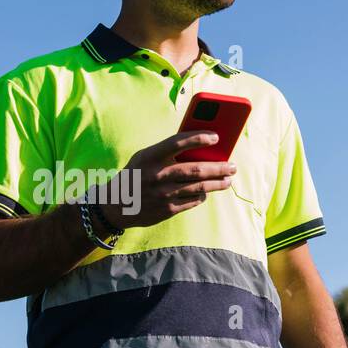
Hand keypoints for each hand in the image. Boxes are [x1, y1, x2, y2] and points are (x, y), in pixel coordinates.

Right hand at [95, 130, 235, 230]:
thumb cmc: (136, 175)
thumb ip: (167, 152)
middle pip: (197, 169)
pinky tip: (207, 192)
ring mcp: (163, 194)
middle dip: (219, 167)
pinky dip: (202, 196)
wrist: (115, 205)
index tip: (216, 137)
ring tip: (227, 180)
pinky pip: (192, 201)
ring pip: (199, 187)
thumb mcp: (144, 158)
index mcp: (150, 156)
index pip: (178, 142)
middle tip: (232, 165)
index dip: (199, 138)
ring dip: (217, 183)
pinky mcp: (167, 210)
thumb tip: (200, 149)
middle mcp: (157, 175)